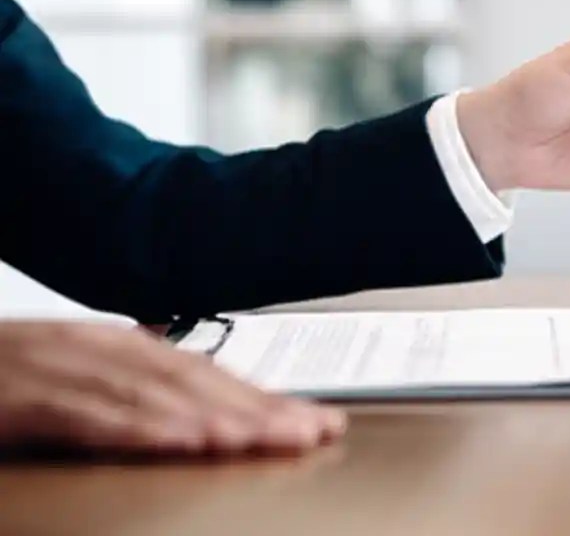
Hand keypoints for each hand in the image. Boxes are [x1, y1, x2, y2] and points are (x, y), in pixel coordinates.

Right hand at [0, 321, 345, 456]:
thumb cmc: (2, 378)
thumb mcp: (75, 380)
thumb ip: (132, 392)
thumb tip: (197, 412)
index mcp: (116, 345)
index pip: (207, 372)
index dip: (265, 397)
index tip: (318, 421)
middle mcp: (97, 348)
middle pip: (194, 380)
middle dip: (259, 409)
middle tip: (313, 433)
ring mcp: (58, 368)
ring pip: (152, 396)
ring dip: (214, 419)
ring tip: (264, 440)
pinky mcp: (22, 398)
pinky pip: (87, 416)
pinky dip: (138, 429)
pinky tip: (181, 442)